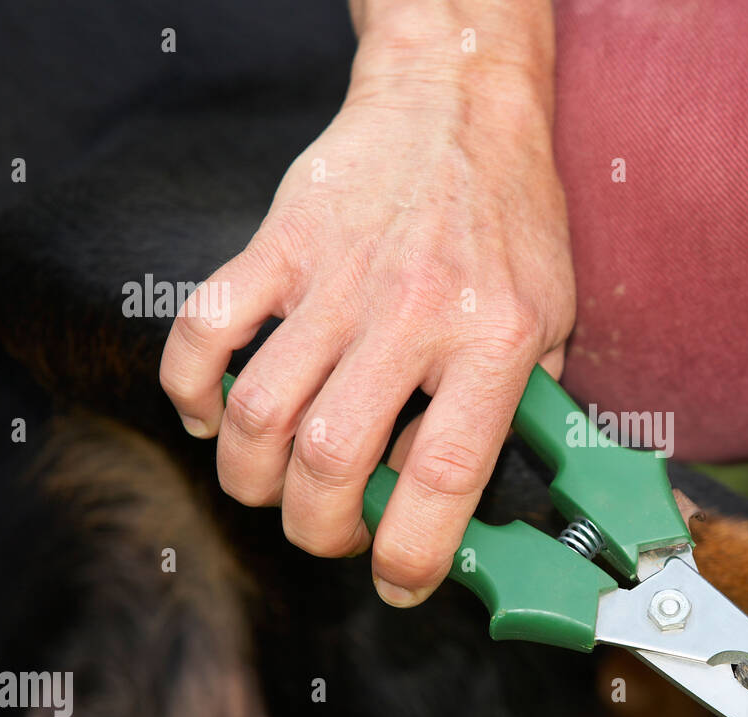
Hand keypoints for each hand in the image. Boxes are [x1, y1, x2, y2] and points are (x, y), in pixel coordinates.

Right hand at [160, 3, 570, 607]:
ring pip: (260, 415)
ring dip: (254, 479)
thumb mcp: (556, 319)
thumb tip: (482, 501)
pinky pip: (205, 330)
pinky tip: (215, 417)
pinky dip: (191, 391)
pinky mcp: (278, 245)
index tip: (401, 582)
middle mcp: (413, 313)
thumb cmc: (512, 218)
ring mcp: (337, 278)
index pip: (443, 475)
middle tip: (334, 533)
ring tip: (278, 488)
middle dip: (320, 529)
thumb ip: (523, 410)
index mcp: (494, 339)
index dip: (414, 554)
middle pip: (331, 461)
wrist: (458, 105)